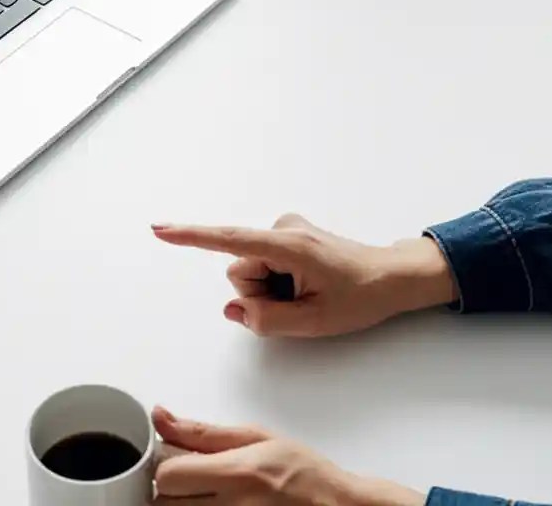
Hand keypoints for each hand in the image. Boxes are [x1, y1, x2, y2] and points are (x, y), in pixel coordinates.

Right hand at [152, 214, 455, 337]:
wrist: (392, 277)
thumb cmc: (361, 296)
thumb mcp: (314, 323)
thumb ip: (267, 320)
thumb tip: (233, 309)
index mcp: (288, 245)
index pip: (229, 241)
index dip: (191, 237)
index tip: (159, 230)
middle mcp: (282, 228)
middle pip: (239, 271)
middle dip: (259, 294)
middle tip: (300, 302)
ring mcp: (285, 230)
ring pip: (250, 271)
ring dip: (270, 290)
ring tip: (307, 293)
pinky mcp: (287, 235)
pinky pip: (263, 264)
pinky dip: (278, 282)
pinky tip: (307, 284)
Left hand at [152, 407, 423, 505]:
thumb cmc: (304, 475)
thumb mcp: (257, 438)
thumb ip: (202, 432)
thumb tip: (161, 417)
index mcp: (236, 475)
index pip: (167, 476)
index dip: (167, 467)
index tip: (180, 462)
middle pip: (163, 503)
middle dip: (171, 489)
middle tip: (196, 481)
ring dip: (183, 505)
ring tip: (209, 496)